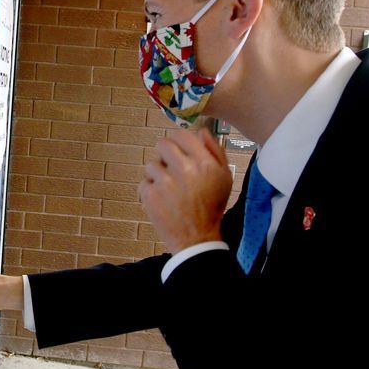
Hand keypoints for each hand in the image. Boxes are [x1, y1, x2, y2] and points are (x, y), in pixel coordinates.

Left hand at [138, 128, 232, 253]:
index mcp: (204, 163)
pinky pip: (144, 182)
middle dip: (166, 155)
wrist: (196, 238)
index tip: (179, 150)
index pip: (182, 135)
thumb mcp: (224, 177)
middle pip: (163, 144)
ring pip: (151, 164)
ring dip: (158, 174)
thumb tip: (201, 130)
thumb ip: (215, 151)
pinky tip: (162, 200)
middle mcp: (184, 169)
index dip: (179, 141)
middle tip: (172, 169)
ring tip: (169, 189)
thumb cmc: (211, 206)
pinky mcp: (150, 194)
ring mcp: (165, 182)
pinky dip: (150, 191)